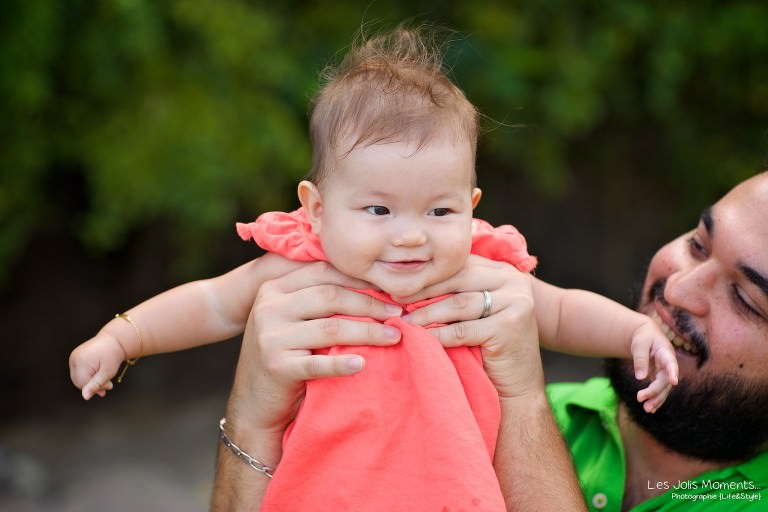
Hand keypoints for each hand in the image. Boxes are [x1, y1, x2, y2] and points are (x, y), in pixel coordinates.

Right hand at [69, 335, 124, 399]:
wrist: (114, 340)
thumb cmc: (113, 356)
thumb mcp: (107, 372)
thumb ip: (96, 385)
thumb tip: (85, 397)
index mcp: (80, 362)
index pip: (83, 384)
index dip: (96, 388)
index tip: (109, 386)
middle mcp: (74, 359)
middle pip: (79, 381)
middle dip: (94, 385)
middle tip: (109, 385)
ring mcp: (73, 357)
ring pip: (79, 377)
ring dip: (91, 380)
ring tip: (105, 379)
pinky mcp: (75, 357)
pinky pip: (79, 371)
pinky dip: (88, 374)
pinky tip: (99, 372)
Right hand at [225, 261, 402, 433]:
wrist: (254, 402)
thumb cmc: (285, 355)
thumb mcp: (293, 319)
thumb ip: (318, 299)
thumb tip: (374, 284)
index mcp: (275, 288)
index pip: (324, 272)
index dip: (361, 279)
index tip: (391, 289)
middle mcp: (269, 307)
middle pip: (331, 296)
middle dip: (371, 303)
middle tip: (400, 313)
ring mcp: (271, 337)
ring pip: (330, 327)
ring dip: (368, 331)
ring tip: (394, 336)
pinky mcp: (276, 367)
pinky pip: (317, 363)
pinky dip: (342, 364)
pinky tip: (363, 364)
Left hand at [396, 255, 543, 397]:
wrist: (518, 386)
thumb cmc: (490, 348)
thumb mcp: (476, 313)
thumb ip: (456, 292)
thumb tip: (410, 282)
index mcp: (503, 271)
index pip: (460, 264)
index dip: (429, 272)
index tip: (400, 281)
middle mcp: (513, 281)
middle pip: (458, 277)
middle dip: (424, 288)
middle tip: (395, 297)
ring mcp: (515, 302)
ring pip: (459, 303)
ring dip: (427, 313)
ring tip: (404, 320)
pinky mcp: (510, 326)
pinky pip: (463, 330)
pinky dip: (438, 335)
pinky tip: (420, 338)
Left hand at [631, 320, 679, 412]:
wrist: (647, 335)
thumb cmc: (643, 338)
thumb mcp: (639, 345)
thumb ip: (640, 359)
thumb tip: (640, 378)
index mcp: (666, 353)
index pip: (671, 364)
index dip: (673, 372)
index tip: (674, 381)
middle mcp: (669, 365)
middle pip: (665, 381)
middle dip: (654, 391)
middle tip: (640, 398)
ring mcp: (666, 372)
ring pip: (664, 389)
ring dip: (656, 399)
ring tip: (647, 409)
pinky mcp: (661, 377)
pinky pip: (660, 390)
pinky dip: (656, 399)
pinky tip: (651, 408)